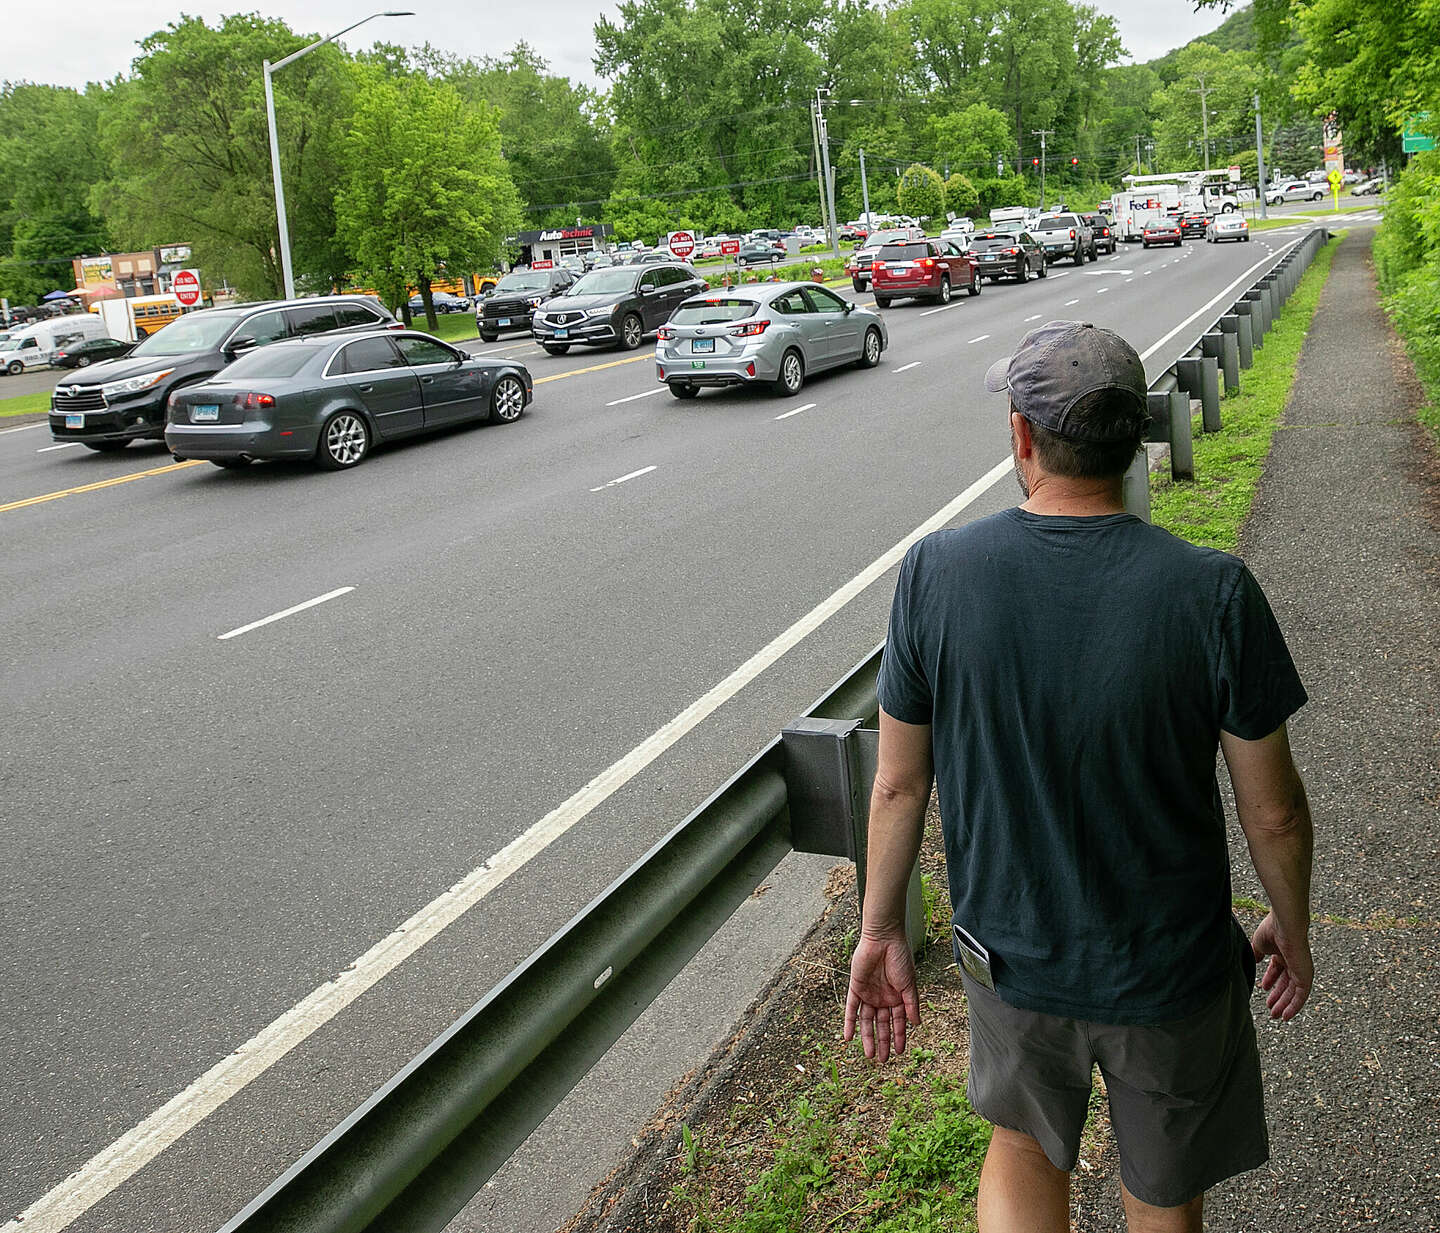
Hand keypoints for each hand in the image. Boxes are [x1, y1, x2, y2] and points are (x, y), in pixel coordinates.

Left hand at [843, 930, 920, 1061]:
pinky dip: (849, 1022)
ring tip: (869, 1054)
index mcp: (897, 997)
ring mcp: (868, 994)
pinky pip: (850, 1009)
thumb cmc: (899, 958)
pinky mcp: (855, 988)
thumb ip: (911, 1005)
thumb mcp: (909, 985)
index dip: (899, 1037)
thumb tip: (917, 1025)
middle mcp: (882, 998)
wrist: (884, 939)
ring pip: (866, 1021)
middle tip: (883, 1060)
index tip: (900, 1053)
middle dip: (883, 1042)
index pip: (897, 1022)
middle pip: (881, 1025)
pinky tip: (848, 1037)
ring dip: (867, 1037)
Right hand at [1251, 911, 1312, 1020]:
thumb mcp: (1259, 944)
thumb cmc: (1271, 929)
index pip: (1277, 970)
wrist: (1285, 925)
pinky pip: (1301, 995)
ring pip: (1293, 992)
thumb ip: (1256, 954)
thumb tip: (1253, 961)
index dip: (1270, 980)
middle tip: (1271, 1010)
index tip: (1262, 989)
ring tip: (1275, 1016)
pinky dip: (1294, 1006)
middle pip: (1286, 984)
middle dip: (1278, 997)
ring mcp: (1301, 970)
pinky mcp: (1306, 976)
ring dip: (1285, 1005)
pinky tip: (1286, 1015)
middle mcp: (1293, 962)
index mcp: (1282, 953)